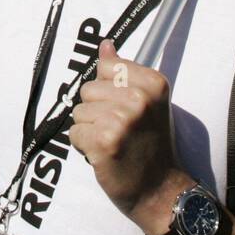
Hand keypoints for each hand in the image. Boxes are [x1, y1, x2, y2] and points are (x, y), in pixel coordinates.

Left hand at [68, 40, 190, 234]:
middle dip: (96, 110)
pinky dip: (84, 146)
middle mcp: (139, 98)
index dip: (107, 88)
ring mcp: (121, 120)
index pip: (106, 66)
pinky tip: (104, 154)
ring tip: (112, 142)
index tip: (123, 107)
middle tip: (119, 130)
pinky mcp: (103, 142)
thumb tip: (105, 45)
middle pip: (88, 89)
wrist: (160, 190)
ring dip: (89, 129)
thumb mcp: (148, 103)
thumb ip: (125, 72)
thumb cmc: (152, 145)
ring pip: (79, 112)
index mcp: (153, 83)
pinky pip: (74, 133)